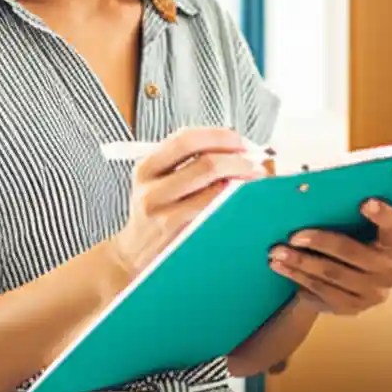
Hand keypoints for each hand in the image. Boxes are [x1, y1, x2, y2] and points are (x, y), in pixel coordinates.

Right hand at [110, 127, 266, 275]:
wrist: (134, 254)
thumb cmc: (155, 213)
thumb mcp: (157, 181)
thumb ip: (186, 161)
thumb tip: (235, 147)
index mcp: (146, 167)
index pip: (186, 140)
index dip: (220, 136)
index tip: (241, 142)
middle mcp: (152, 190)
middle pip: (206, 164)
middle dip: (240, 161)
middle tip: (257, 165)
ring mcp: (165, 216)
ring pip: (216, 192)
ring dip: (243, 184)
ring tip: (255, 184)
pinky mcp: (180, 238)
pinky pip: (216, 216)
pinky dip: (235, 206)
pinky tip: (243, 204)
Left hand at [268, 198, 391, 315]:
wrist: (343, 278)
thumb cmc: (347, 235)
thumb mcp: (350, 218)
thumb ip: (342, 199)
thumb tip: (310, 173)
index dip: (383, 215)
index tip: (365, 201)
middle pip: (355, 254)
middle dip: (322, 242)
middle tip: (294, 234)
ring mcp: (373, 293)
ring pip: (333, 275)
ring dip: (301, 262)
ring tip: (276, 251)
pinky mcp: (352, 308)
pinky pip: (322, 292)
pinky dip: (297, 276)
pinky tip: (279, 266)